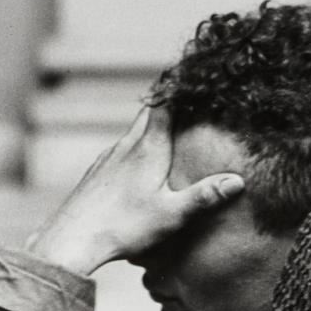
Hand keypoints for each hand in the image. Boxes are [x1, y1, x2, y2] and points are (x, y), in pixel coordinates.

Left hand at [25, 104, 244, 274]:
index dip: (176, 86)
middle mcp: (126, 147)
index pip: (164, 105)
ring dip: (150, 126)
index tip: (188, 70)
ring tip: (166, 127)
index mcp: (149, 149)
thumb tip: (237, 181)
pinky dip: (133, 148)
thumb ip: (204, 197)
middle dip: (166, 103)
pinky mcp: (96, 174)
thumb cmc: (124, 227)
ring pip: (132, 133)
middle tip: (183, 94)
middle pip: (148, 114)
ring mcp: (107, 159)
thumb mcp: (172, 215)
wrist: (72, 240)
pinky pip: (118, 152)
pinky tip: (136, 163)